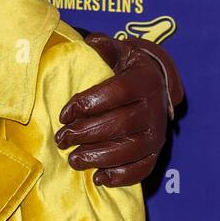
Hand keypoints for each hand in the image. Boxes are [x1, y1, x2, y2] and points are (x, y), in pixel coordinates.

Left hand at [55, 33, 182, 186]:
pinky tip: (99, 177)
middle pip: (122, 124)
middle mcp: (155, 108)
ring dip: (100, 157)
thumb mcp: (116, 51)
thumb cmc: (124, 67)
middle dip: (87, 134)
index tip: (63, 114)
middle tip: (61, 139)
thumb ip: (103, 47)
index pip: (118, 91)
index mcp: (144, 80)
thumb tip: (90, 43)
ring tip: (73, 160)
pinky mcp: (156, 152)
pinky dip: (122, 177)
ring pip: (132, 150)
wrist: (152, 84)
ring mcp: (157, 132)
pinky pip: (143, 169)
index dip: (89, 103)